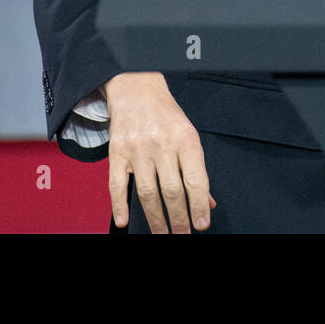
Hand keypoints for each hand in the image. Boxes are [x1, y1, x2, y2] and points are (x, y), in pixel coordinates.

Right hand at [105, 71, 215, 232]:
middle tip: (183, 235)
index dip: (199, 205)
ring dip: (155, 218)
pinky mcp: (117, 153)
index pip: (195, 179)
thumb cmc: (167, 116)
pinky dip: (119, 205)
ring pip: (147, 192)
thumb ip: (197, 170)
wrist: (137, 89)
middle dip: (179, 218)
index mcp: (186, 141)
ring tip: (162, 234)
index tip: (202, 225)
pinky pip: (116, 184)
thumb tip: (208, 203)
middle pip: (172, 190)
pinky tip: (124, 221)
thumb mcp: (189, 136)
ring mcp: (138, 150)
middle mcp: (163, 146)